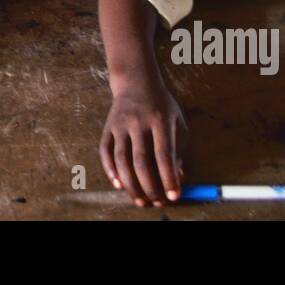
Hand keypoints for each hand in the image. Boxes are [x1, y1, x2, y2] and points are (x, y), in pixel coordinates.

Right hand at [99, 75, 187, 206]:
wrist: (135, 81)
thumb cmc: (161, 105)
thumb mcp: (177, 121)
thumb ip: (179, 149)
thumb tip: (176, 178)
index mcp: (160, 120)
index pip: (164, 154)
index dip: (169, 177)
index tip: (174, 196)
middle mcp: (138, 122)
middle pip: (141, 160)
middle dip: (149, 186)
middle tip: (156, 202)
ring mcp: (120, 124)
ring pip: (121, 159)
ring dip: (130, 184)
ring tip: (139, 200)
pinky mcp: (108, 127)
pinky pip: (105, 152)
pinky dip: (110, 170)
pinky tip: (118, 185)